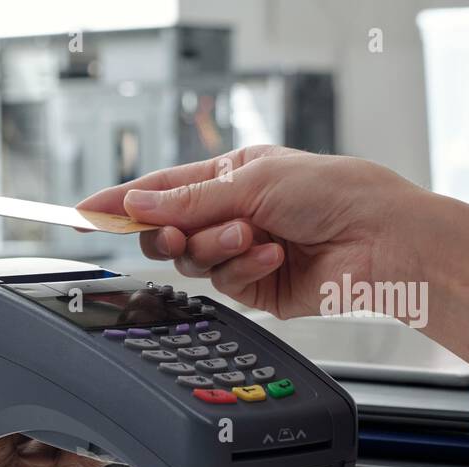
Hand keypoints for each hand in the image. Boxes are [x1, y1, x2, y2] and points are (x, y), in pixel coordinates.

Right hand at [78, 145, 468, 364]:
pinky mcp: (255, 289)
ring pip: (193, 261)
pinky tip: (273, 256)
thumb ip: (189, 199)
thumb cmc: (335, 192)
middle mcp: (231, 214)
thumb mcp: (253, 181)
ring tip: (252, 237)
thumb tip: (137, 205)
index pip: (161, 189)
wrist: (382, 241)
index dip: (122, 201)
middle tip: (179, 232)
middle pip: (168, 232)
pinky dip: (244, 269)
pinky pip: (224, 284)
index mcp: (229, 175)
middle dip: (172, 232)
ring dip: (218, 248)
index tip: (85, 210)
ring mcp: (241, 253)